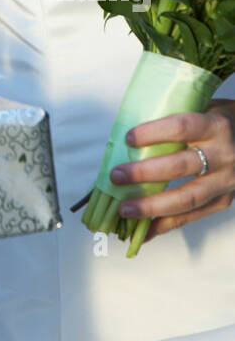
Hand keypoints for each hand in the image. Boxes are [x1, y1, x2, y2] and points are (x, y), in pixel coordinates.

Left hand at [109, 100, 234, 241]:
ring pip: (186, 198)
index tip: (128, 138)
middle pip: (180, 166)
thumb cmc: (219, 123)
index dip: (154, 133)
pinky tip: (143, 231)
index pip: (182, 127)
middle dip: (144, 174)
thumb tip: (127, 139)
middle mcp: (224, 155)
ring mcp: (225, 182)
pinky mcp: (223, 202)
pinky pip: (192, 216)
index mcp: (215, 126)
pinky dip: (165, 225)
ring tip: (124, 209)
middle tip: (116, 176)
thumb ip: (173, 121)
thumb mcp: (203, 109)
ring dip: (151, 206)